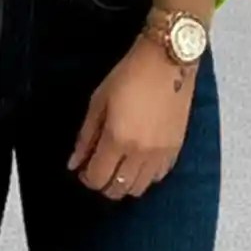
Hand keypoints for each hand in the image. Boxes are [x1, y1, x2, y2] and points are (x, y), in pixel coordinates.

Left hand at [68, 35, 196, 199]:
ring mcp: (161, 154)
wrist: (168, 61)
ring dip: (125, 183)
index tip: (83, 168)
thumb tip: (74, 163)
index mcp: (117, 140)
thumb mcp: (98, 102)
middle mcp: (140, 153)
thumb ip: (85, 137)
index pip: (98, 178)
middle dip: (103, 184)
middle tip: (98, 168)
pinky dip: (145, 176)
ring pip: (139, 188)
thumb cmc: (128, 76)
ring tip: (119, 166)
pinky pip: (158, 176)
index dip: (86, 178)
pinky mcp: (176, 149)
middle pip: (118, 189)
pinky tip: (138, 161)